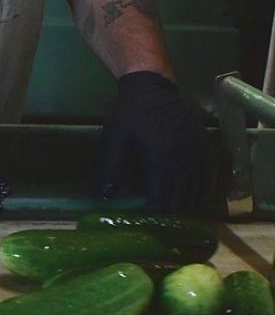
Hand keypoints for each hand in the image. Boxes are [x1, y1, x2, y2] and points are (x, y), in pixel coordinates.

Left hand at [98, 71, 211, 213]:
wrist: (151, 87)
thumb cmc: (128, 115)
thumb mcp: (113, 141)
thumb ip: (110, 170)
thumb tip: (106, 198)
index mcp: (160, 153)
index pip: (161, 193)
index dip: (156, 212)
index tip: (149, 225)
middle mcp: (183, 153)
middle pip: (182, 194)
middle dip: (173, 213)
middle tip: (163, 228)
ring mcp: (196, 148)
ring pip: (197, 186)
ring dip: (188, 205)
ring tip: (177, 220)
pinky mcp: (203, 144)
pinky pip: (208, 173)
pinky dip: (202, 190)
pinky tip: (195, 201)